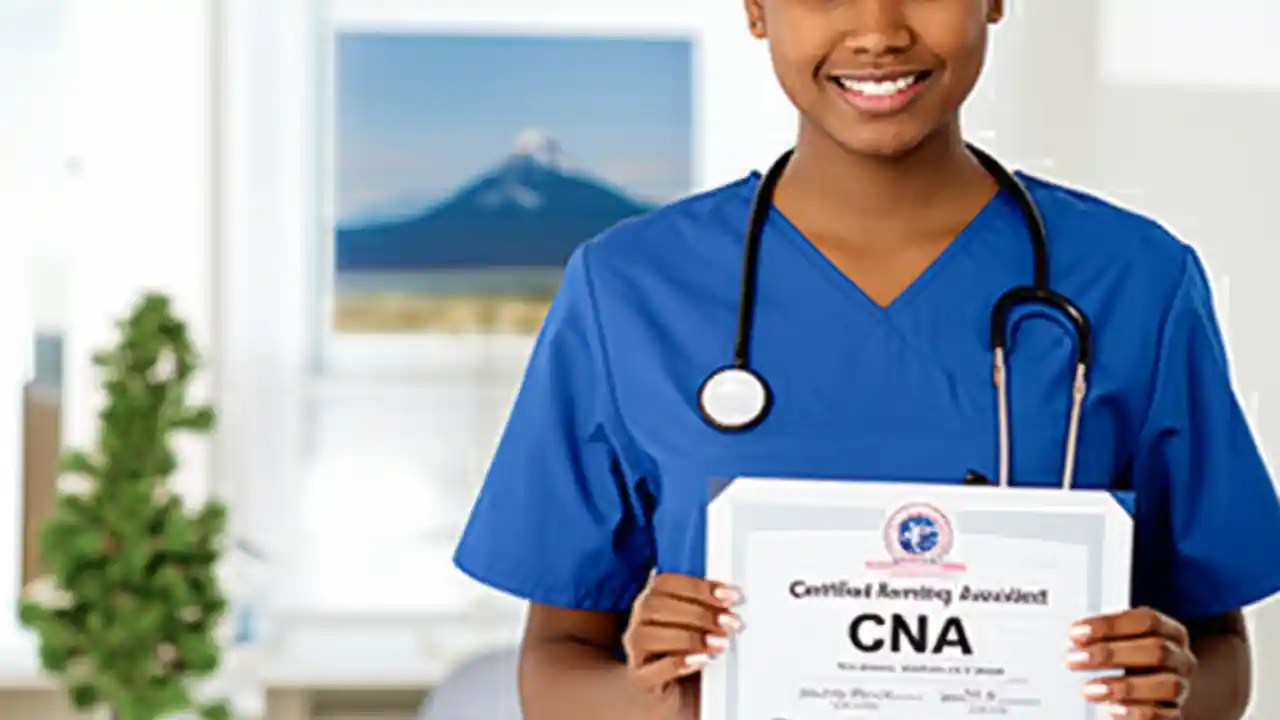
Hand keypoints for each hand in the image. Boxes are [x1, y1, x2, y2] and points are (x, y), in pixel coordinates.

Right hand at [622, 573, 743, 715]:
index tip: (731, 595)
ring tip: (721, 644)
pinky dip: (678, 663)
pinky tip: (702, 660)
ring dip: (689, 637)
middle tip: (731, 622)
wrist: (681, 698)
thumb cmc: (692, 657)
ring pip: (648, 636)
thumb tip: (732, 600)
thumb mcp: (702, 628)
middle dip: (699, 612)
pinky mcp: (640, 681)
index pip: (665, 583)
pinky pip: (651, 671)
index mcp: (652, 602)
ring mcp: (635, 652)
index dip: (698, 586)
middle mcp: (638, 623)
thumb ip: (710, 610)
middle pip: (656, 606)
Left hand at [1067, 606, 1196, 717]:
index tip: (1075, 633)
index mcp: (1169, 632)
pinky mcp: (1175, 713)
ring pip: (1167, 685)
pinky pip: (1167, 715)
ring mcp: (1182, 687)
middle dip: (1110, 654)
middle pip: (1156, 650)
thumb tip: (1073, 638)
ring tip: (1089, 690)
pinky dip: (1139, 713)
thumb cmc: (1128, 661)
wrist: (1148, 695)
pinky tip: (1113, 711)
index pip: (1146, 620)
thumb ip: (1103, 638)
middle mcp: (1180, 658)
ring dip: (1124, 687)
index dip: (1110, 625)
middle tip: (1073, 659)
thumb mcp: (1118, 643)